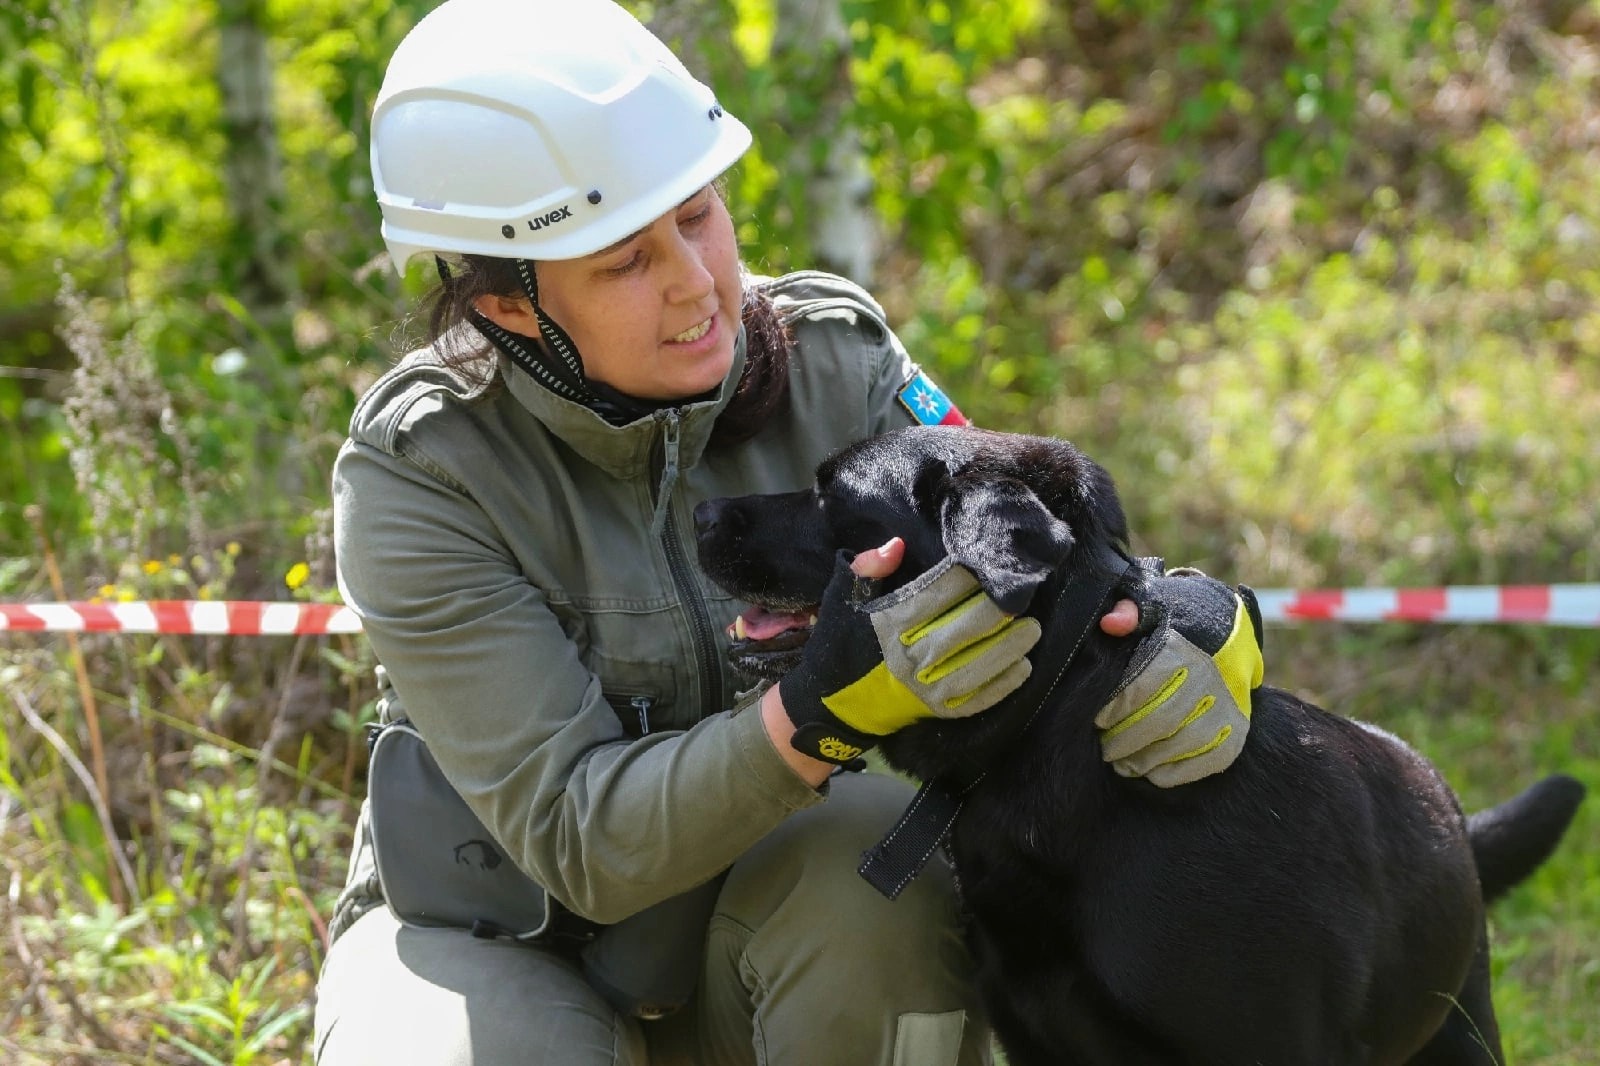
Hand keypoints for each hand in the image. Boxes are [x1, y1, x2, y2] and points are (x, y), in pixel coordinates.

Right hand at [779, 540, 1042, 763]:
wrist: (835, 705)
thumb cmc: (843, 642)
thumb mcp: (844, 599)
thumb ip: (868, 568)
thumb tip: (897, 545)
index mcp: (887, 625)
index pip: (936, 594)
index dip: (966, 577)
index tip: (985, 565)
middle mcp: (908, 657)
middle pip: (963, 629)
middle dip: (996, 611)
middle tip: (1020, 597)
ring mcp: (925, 689)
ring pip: (978, 666)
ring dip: (1010, 647)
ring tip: (1032, 628)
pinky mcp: (938, 711)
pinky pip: (978, 699)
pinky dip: (1003, 684)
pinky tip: (1023, 666)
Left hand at [1094, 569, 1264, 786]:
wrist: (1227, 623)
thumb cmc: (1176, 619)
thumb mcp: (1152, 603)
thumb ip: (1127, 609)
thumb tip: (1111, 624)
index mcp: (1185, 644)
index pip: (1144, 684)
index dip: (1117, 707)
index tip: (1098, 719)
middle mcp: (1212, 674)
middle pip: (1162, 719)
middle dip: (1126, 739)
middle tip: (1105, 749)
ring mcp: (1230, 702)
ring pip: (1185, 742)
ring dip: (1149, 760)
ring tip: (1124, 765)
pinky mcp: (1239, 725)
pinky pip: (1213, 757)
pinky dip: (1182, 772)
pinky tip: (1155, 774)